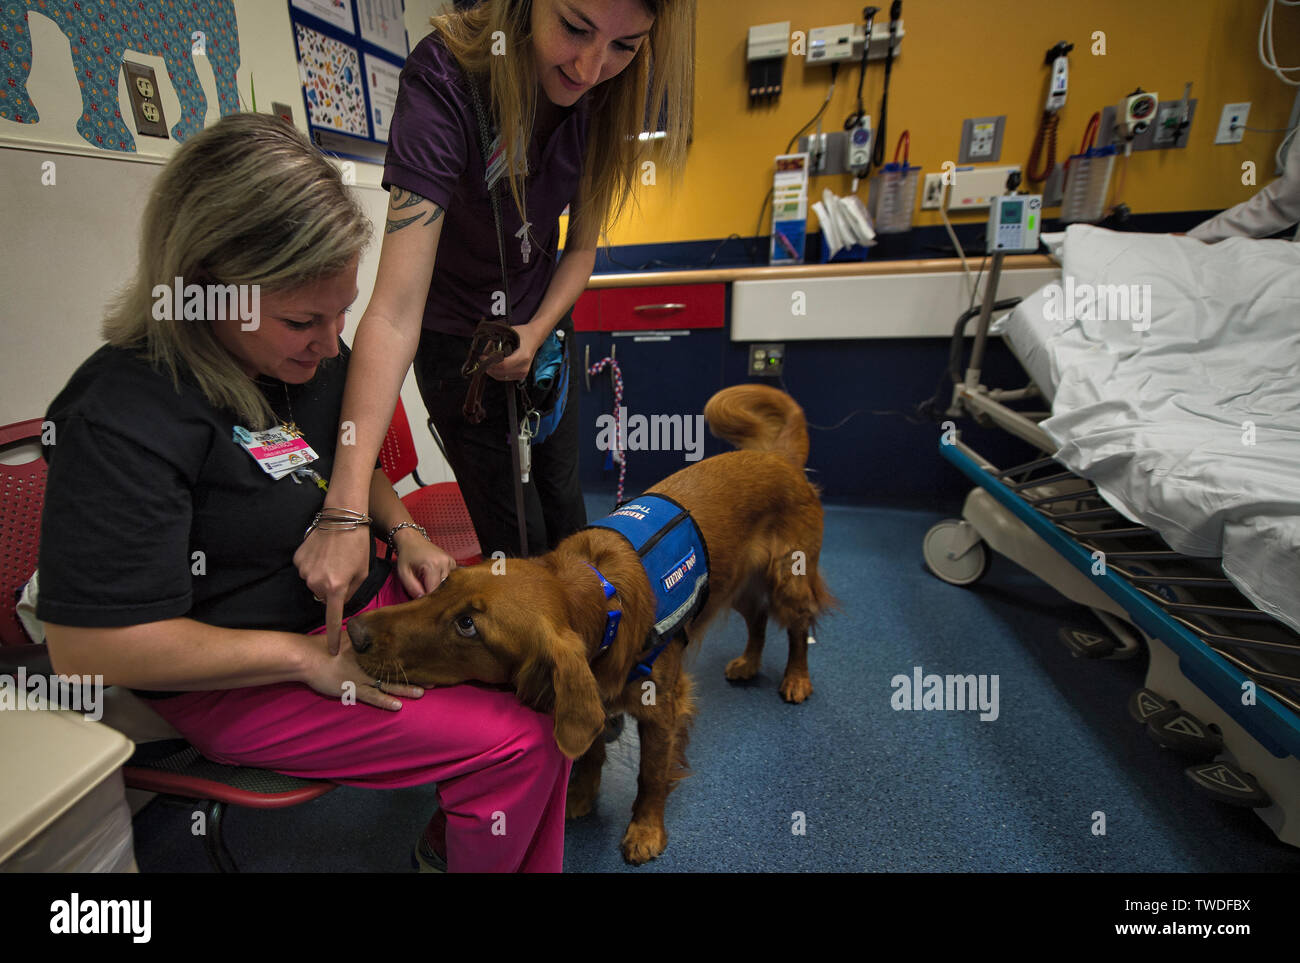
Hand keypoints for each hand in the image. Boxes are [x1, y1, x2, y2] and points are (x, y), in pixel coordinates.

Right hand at [294, 524, 371, 655]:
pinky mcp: (297, 559)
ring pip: (315, 584)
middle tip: (344, 570)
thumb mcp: (363, 571)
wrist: (342, 516)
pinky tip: (323, 553)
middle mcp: (316, 582)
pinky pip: (307, 570)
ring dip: (324, 577)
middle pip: (325, 597)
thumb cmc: (357, 543)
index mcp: (336, 587)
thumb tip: (342, 602)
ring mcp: (304, 570)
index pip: (333, 619)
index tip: (332, 652)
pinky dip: (315, 565)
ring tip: (334, 558)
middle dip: (334, 589)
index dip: (333, 637)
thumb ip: (352, 592)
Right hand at [298, 632, 424, 710]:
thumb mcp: (346, 637)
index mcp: (368, 649)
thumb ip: (362, 637)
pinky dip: (385, 701)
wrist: (307, 657)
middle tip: (434, 679)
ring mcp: (361, 676)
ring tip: (422, 693)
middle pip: (396, 669)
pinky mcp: (352, 688)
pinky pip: (371, 696)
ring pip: (387, 684)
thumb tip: (373, 630)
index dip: (411, 658)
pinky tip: (397, 706)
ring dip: (405, 689)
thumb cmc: (325, 646)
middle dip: (415, 675)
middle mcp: (368, 662)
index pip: (394, 653)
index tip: (427, 659)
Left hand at [392, 529, 456, 596]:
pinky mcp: (453, 562)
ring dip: (439, 587)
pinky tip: (434, 577)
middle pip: (443, 588)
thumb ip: (412, 588)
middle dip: (433, 593)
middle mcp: (444, 562)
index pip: (434, 590)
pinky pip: (451, 578)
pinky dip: (443, 581)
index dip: (428, 598)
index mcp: (432, 565)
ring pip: (448, 584)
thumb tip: (422, 599)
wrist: (413, 540)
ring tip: (427, 582)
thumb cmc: (407, 556)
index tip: (422, 601)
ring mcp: (450, 561)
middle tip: (424, 593)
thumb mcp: (403, 573)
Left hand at [486, 321, 544, 381]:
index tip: (482, 357)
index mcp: (523, 356)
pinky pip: (505, 378)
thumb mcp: (508, 333)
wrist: (534, 338)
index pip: (503, 365)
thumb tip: (485, 353)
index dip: (490, 362)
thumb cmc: (522, 334)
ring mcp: (523, 373)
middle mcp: (524, 367)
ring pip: (501, 377)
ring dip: (492, 371)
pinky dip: (497, 373)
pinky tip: (493, 366)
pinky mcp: (521, 376)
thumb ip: (496, 342)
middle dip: (489, 367)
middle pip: (501, 373)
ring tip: (487, 362)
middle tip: (482, 360)